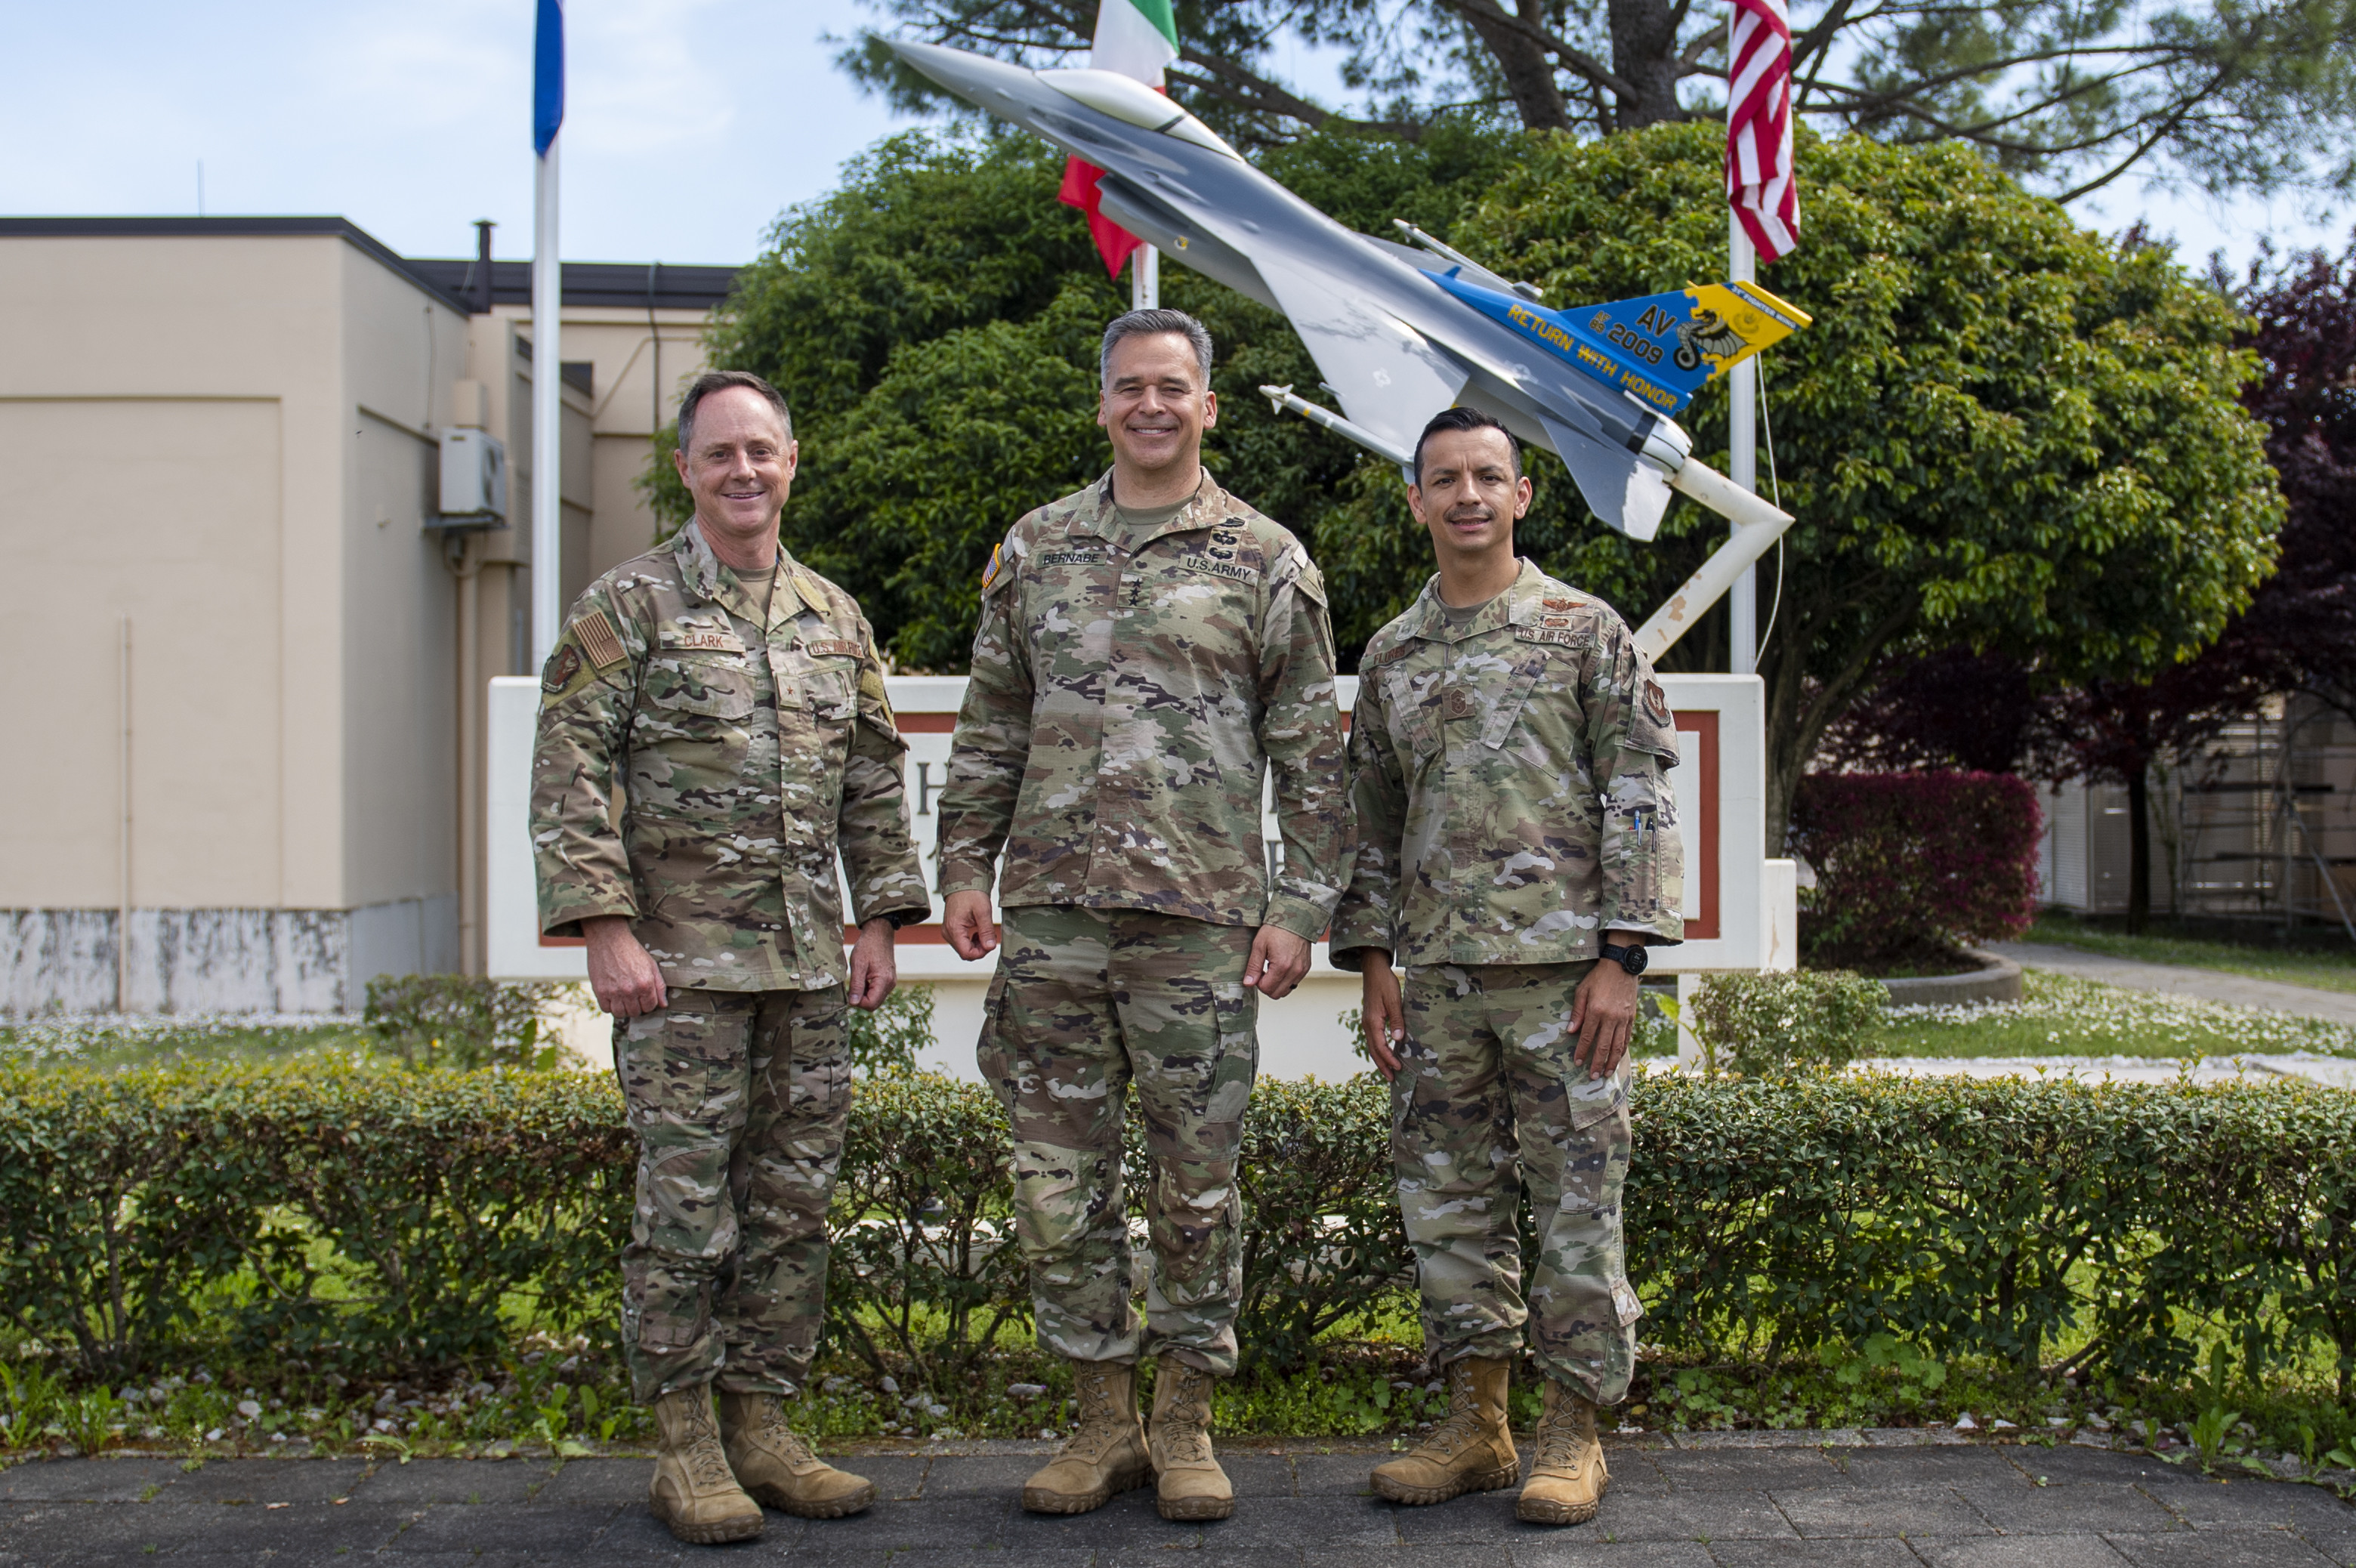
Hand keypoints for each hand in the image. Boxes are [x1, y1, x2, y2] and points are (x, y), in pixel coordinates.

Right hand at [584, 916, 666, 1019]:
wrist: (609, 939)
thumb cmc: (631, 951)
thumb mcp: (651, 965)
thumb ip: (659, 986)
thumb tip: (663, 1005)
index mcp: (645, 984)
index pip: (650, 1007)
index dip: (648, 1003)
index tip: (644, 997)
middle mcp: (630, 990)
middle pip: (635, 1012)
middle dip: (636, 1006)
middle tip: (633, 996)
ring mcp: (614, 992)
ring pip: (621, 1013)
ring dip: (623, 1008)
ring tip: (623, 998)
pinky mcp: (600, 991)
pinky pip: (606, 1009)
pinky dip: (610, 1006)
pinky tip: (613, 996)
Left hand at [847, 917, 897, 1009]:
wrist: (879, 933)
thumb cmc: (868, 946)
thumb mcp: (858, 965)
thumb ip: (856, 985)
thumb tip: (853, 1003)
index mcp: (884, 981)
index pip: (871, 1004)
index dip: (858, 1002)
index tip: (850, 991)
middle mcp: (890, 984)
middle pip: (874, 1004)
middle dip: (861, 999)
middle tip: (853, 985)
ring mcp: (891, 982)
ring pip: (876, 999)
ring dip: (864, 994)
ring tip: (859, 978)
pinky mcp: (889, 980)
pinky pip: (878, 992)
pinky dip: (869, 989)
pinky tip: (864, 977)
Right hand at [942, 890, 998, 960]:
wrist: (962, 882)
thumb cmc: (971, 893)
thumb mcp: (983, 911)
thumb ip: (986, 930)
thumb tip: (990, 947)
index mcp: (954, 929)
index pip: (967, 953)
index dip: (981, 953)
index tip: (990, 943)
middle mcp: (948, 932)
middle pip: (965, 953)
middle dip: (980, 949)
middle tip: (989, 936)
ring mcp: (947, 931)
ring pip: (963, 949)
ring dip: (976, 945)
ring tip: (984, 932)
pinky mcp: (950, 930)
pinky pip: (961, 943)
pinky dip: (971, 941)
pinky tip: (978, 932)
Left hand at [1246, 925, 1312, 998]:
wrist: (1296, 917)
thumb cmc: (1277, 928)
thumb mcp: (1259, 945)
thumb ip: (1253, 966)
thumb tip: (1248, 983)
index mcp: (1282, 966)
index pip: (1266, 989)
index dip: (1258, 982)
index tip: (1258, 971)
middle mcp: (1294, 971)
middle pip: (1277, 994)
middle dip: (1267, 986)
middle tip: (1263, 971)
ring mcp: (1302, 970)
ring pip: (1286, 990)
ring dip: (1277, 985)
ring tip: (1272, 969)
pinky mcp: (1306, 968)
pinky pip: (1294, 983)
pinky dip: (1286, 980)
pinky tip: (1281, 967)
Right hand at [1359, 952, 1403, 1080]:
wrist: (1374, 969)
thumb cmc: (1385, 983)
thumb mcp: (1393, 1000)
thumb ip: (1396, 1020)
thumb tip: (1398, 1040)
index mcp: (1372, 1022)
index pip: (1380, 1046)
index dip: (1389, 1059)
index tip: (1399, 1068)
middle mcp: (1367, 1024)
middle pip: (1373, 1050)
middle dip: (1382, 1065)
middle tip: (1392, 1078)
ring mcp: (1367, 1022)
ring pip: (1371, 1046)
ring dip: (1380, 1059)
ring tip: (1388, 1070)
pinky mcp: (1370, 1019)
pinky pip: (1373, 1039)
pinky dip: (1378, 1050)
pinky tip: (1385, 1053)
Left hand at [1571, 942, 1642, 1079]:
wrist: (1621, 966)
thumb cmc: (1598, 977)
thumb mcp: (1582, 990)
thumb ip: (1577, 1012)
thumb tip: (1571, 1032)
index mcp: (1596, 1010)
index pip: (1587, 1037)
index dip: (1582, 1052)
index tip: (1578, 1063)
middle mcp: (1611, 1017)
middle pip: (1604, 1046)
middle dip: (1597, 1063)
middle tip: (1592, 1076)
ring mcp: (1623, 1018)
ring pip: (1618, 1046)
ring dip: (1612, 1062)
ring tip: (1606, 1073)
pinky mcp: (1631, 1018)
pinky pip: (1626, 1038)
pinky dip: (1622, 1050)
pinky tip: (1618, 1058)